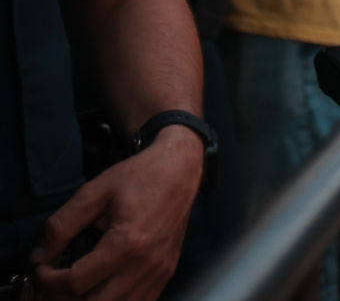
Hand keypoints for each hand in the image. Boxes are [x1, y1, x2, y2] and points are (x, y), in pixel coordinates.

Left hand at [31, 128, 202, 300]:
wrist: (182, 168)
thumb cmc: (143, 175)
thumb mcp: (95, 192)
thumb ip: (62, 225)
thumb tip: (39, 255)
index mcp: (127, 242)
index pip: (76, 282)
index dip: (48, 280)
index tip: (42, 269)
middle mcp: (146, 263)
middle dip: (65, 298)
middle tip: (55, 282)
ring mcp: (159, 271)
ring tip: (76, 286)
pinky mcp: (166, 272)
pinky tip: (102, 288)